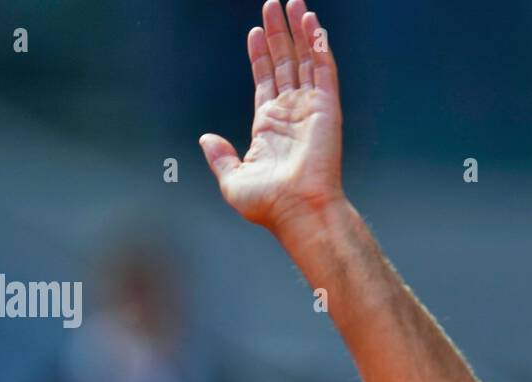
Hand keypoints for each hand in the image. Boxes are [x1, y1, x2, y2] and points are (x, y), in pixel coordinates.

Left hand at [200, 0, 342, 237]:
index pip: (265, 81)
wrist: (298, 211)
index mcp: (269, 127)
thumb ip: (220, 157)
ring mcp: (310, 109)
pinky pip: (324, 69)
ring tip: (292, 2)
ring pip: (305, 60)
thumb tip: (205, 139)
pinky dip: (319, 45)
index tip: (254, 31)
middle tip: (272, 4)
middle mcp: (291, 114)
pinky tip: (312, 23)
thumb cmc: (269, 205)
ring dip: (299, 31)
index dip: (260, 55)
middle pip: (284, 63)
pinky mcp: (326, 108)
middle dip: (278, 34)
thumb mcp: (233, 180)